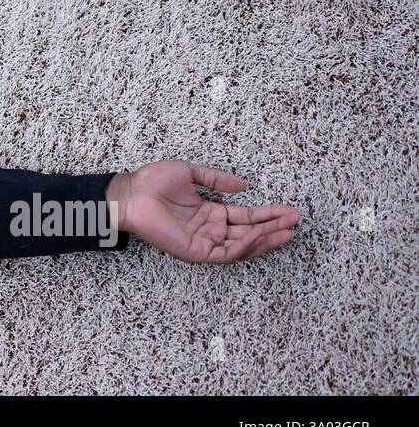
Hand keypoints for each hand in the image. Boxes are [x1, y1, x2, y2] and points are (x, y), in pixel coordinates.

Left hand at [106, 159, 299, 263]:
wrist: (131, 192)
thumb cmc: (152, 182)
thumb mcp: (190, 174)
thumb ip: (216, 179)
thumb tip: (243, 185)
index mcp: (209, 212)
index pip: (245, 216)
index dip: (267, 214)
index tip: (288, 210)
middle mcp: (209, 229)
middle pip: (248, 233)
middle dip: (273, 228)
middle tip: (295, 222)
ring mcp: (203, 242)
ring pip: (241, 246)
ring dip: (264, 239)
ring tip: (284, 230)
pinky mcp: (195, 252)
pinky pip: (224, 253)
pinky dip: (242, 245)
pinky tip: (256, 234)